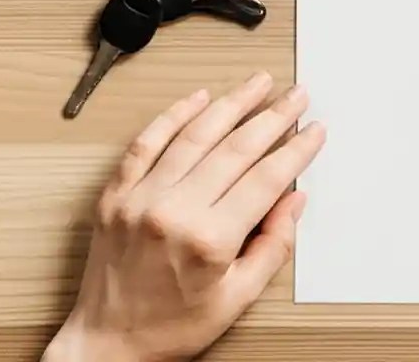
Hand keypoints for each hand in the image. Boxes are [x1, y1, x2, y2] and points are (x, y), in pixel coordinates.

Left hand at [44, 72, 326, 361]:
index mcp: (209, 239)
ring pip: (194, 135)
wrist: (105, 343)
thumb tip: (294, 199)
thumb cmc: (170, 328)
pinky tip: (199, 98)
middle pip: (236, 148)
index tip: (314, 131)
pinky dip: (174, 115)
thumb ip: (272, 247)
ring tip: (257, 84)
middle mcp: (173, 211)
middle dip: (273, 116)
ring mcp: (141, 198)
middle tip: (296, 95)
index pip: (266, 178)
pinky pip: (147, 143)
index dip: (296, 150)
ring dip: (231, 103)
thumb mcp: (237, 299)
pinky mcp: (116, 194)